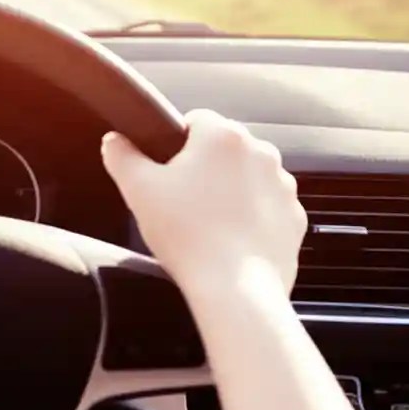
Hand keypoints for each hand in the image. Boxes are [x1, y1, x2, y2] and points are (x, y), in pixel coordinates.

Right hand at [100, 109, 305, 297]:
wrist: (234, 289)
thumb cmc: (187, 234)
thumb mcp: (138, 190)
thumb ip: (121, 156)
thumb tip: (114, 141)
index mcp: (223, 136)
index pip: (195, 120)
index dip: (174, 145)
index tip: (165, 172)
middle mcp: (261, 152)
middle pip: (223, 149)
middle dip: (203, 168)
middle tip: (180, 200)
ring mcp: (283, 186)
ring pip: (247, 177)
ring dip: (229, 191)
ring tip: (205, 223)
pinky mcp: (294, 218)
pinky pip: (267, 208)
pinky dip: (251, 218)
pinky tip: (229, 240)